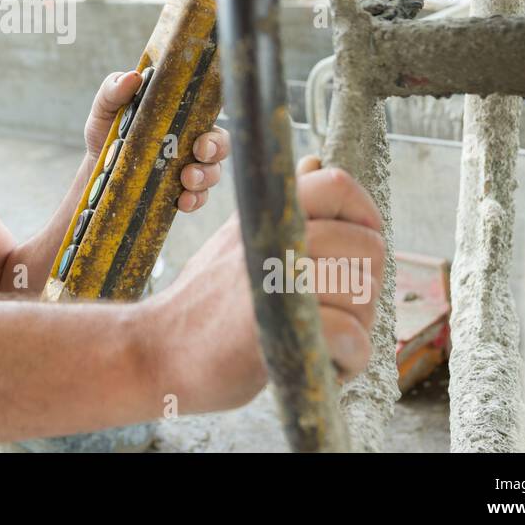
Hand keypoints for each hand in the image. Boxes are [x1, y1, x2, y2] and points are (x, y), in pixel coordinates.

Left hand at [83, 71, 230, 211]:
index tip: (202, 128)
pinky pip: (199, 197)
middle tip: (200, 151)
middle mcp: (189, 140)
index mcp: (178, 116)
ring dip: (206, 175)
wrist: (93, 171)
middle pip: (220, 142)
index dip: (215, 114)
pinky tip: (184, 200)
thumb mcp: (105, 107)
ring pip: (213, 171)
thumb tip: (133, 77)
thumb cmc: (105, 131)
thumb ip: (114, 89)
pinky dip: (196, 199)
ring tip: (188, 179)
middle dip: (216, 147)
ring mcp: (188, 167)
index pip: (207, 111)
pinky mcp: (180, 192)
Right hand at [139, 155, 384, 415]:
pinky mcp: (272, 326)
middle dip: (367, 287)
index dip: (364, 218)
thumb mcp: (236, 241)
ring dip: (359, 328)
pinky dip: (348, 359)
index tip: (356, 253)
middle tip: (338, 313)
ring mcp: (270, 278)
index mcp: (263, 212)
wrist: (157, 351)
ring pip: (362, 292)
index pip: (338, 184)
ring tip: (324, 341)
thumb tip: (315, 161)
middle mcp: (268, 235)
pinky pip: (350, 335)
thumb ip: (280, 210)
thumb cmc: (205, 303)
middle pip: (368, 245)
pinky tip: (324, 363)